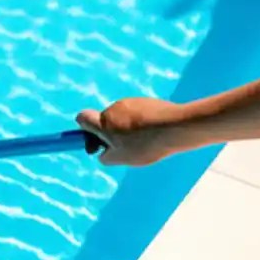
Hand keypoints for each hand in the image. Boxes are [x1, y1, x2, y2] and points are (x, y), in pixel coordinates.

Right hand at [76, 97, 198, 166]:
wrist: (176, 127)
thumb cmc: (146, 144)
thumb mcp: (122, 158)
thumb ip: (106, 157)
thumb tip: (102, 154)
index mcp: (104, 122)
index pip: (82, 118)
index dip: (85, 130)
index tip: (96, 142)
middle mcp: (114, 108)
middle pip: (105, 120)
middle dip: (111, 133)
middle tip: (125, 148)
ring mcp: (131, 102)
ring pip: (122, 118)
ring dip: (127, 129)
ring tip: (144, 142)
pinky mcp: (146, 101)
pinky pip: (137, 113)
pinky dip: (141, 123)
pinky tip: (154, 134)